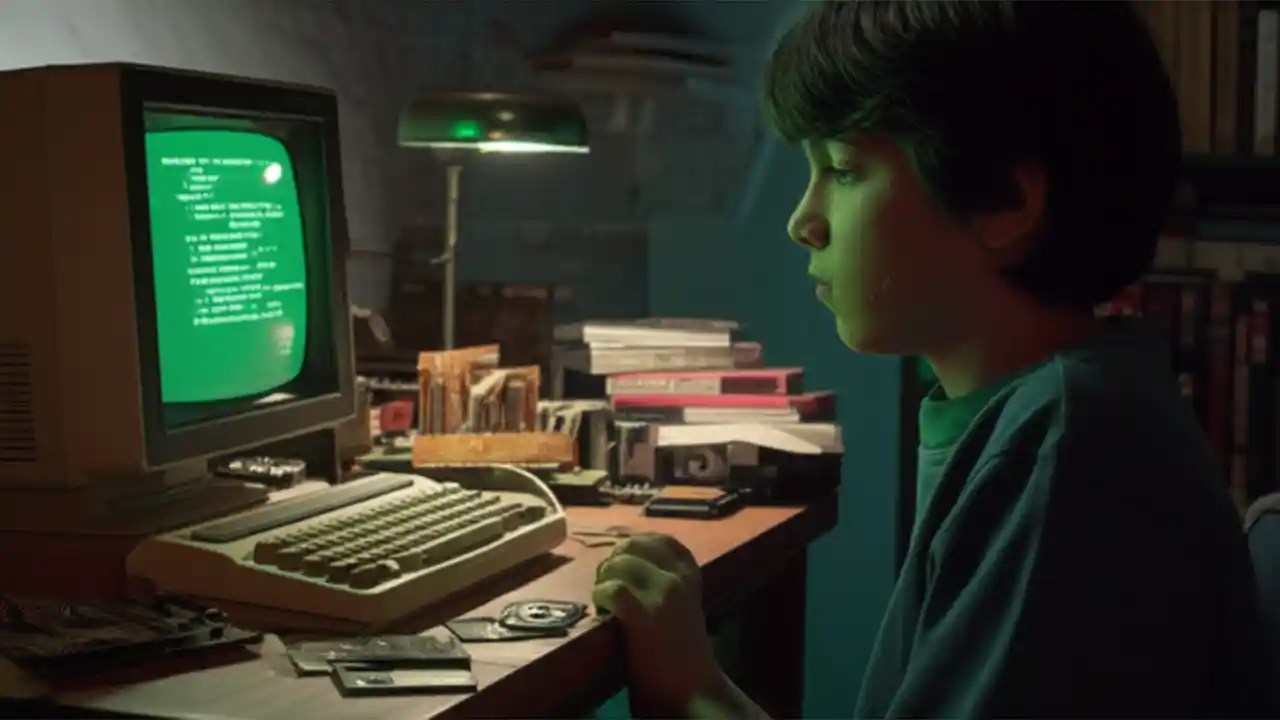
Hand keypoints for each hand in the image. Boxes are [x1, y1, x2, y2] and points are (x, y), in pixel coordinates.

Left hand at [592, 533, 723, 714]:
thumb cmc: (681, 648)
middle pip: (632, 546)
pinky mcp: (644, 615)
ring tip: (604, 599)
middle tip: (608, 583)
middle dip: (614, 561)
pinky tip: (603, 609)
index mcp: (690, 573)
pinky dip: (601, 595)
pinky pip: (613, 589)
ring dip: (604, 578)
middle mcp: (678, 577)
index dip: (634, 546)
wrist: (691, 686)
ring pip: (620, 563)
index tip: (625, 562)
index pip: (659, 539)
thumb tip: (625, 559)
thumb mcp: (683, 603)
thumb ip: (664, 579)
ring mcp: (663, 594)